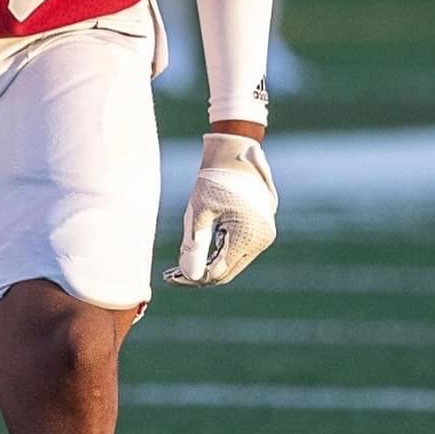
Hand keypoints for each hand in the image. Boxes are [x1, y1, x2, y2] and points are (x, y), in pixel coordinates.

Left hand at [164, 132, 277, 287]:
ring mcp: (264, 236)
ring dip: (208, 266)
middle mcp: (262, 240)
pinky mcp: (261, 231)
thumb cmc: (214, 179)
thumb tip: (190, 275)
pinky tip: (196, 254)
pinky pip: (238, 251)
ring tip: (178, 268)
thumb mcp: (199, 211)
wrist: (235, 154)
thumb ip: (195, 244)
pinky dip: (218, 254)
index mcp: (248, 235)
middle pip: (227, 270)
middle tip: (171, 276)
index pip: (219, 271)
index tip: (170, 278)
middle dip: (200, 275)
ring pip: (233, 263)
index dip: (194, 277)